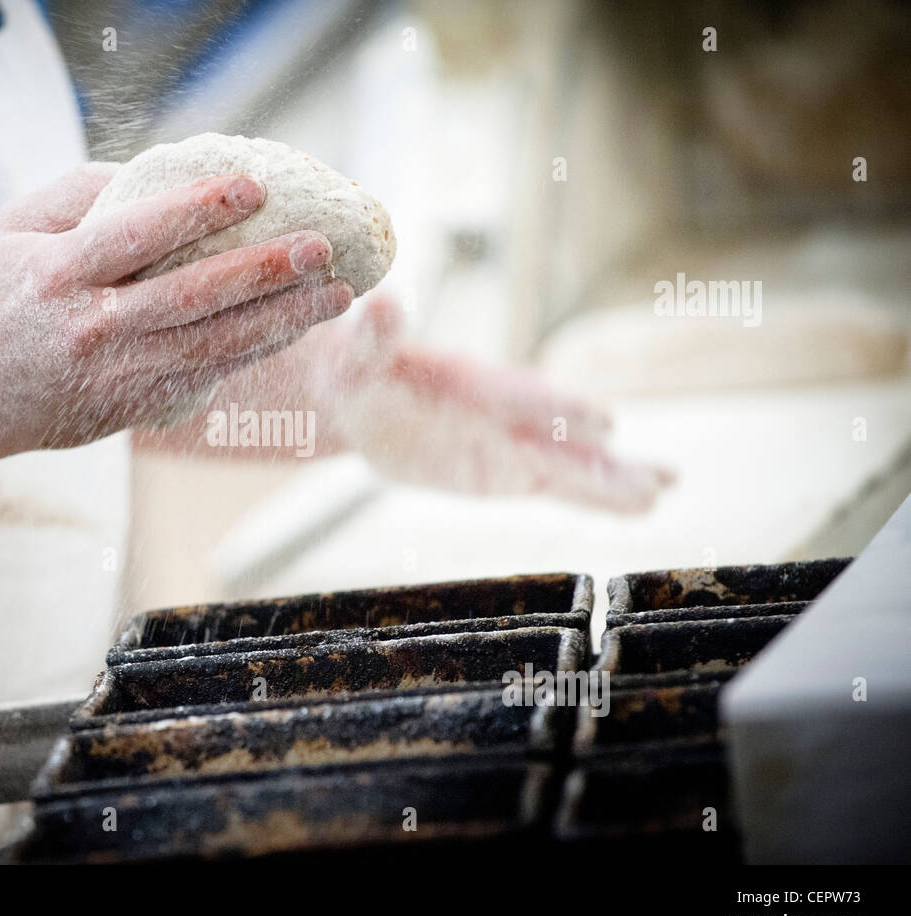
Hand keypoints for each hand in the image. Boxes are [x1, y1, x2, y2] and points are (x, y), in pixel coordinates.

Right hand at [0, 162, 353, 453]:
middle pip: (192, 297)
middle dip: (266, 272)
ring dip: (280, 322)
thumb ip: (79, 195)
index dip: (198, 208)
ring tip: (334, 297)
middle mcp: (90, 328)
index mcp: (57, 275)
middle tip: (322, 249)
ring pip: (211, 346)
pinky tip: (291, 332)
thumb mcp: (13, 231)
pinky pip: (202, 377)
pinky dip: (251, 354)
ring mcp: (113, 375)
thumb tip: (155, 173)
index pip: (137, 234)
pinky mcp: (129, 407)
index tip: (253, 185)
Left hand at [315, 295, 672, 511]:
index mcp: (472, 384)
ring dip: (613, 479)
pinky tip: (640, 505)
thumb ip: (374, 336)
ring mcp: (510, 443)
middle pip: (561, 438)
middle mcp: (503, 415)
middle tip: (661, 474)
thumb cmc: (357, 370)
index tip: (606, 422)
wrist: (362, 395)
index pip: (521, 397)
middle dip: (603, 459)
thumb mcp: (358, 355)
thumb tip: (381, 303)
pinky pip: (555, 486)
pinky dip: (594, 497)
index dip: (559, 410)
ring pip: (569, 464)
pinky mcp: (505, 470)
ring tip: (664, 489)